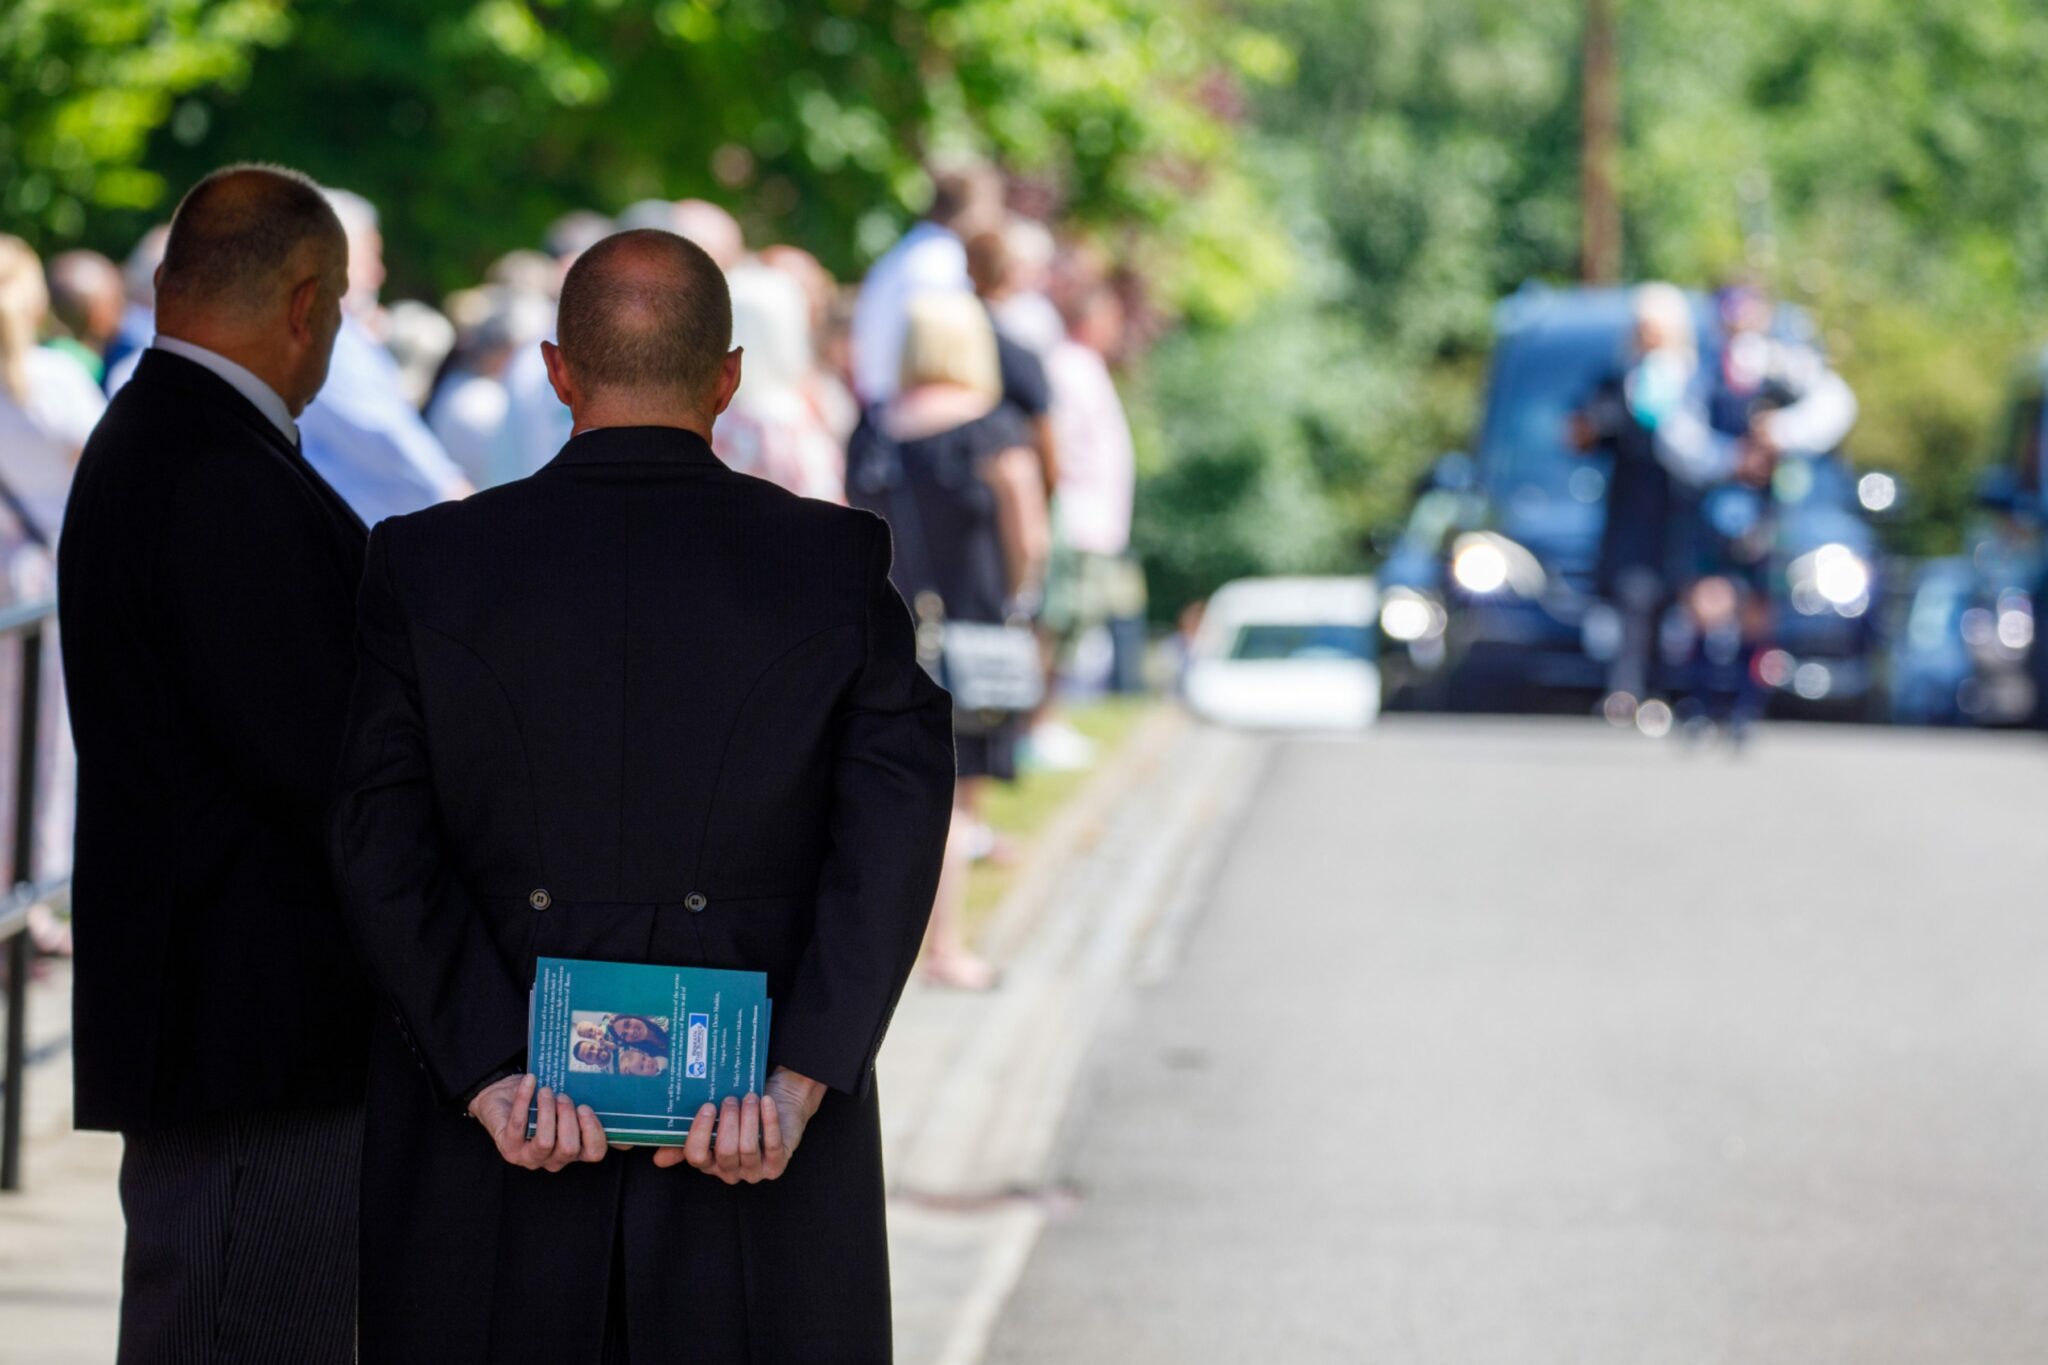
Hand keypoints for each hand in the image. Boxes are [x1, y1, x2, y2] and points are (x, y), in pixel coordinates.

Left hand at [468, 1073, 608, 1171]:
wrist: (504, 1097)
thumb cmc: (543, 1102)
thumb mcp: (571, 1108)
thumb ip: (595, 1119)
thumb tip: (630, 1133)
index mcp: (575, 1151)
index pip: (594, 1153)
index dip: (593, 1131)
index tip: (586, 1107)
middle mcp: (554, 1159)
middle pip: (570, 1148)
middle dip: (568, 1118)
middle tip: (563, 1096)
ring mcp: (530, 1157)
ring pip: (545, 1142)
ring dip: (547, 1112)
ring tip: (547, 1091)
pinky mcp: (508, 1147)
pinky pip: (519, 1125)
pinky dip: (525, 1099)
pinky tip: (530, 1082)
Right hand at [655, 1067, 825, 1183]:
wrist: (781, 1103)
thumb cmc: (742, 1112)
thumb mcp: (712, 1123)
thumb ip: (685, 1139)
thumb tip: (657, 1159)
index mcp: (709, 1163)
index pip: (697, 1157)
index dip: (700, 1133)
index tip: (707, 1107)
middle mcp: (730, 1172)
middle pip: (725, 1152)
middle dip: (728, 1122)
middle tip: (730, 1099)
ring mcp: (754, 1171)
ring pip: (747, 1149)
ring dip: (748, 1119)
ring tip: (749, 1097)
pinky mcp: (777, 1165)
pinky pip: (772, 1144)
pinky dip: (769, 1121)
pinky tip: (766, 1102)